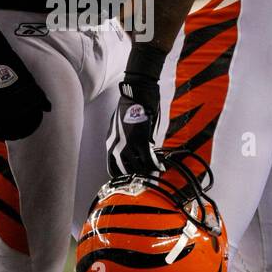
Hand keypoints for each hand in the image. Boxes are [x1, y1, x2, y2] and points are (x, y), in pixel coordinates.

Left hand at [106, 43, 166, 177]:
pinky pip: (149, 159)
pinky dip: (156, 164)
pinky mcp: (140, 141)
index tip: (132, 178)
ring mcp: (127, 145)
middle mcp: (116, 146)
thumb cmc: (130, 106)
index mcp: (110, 142)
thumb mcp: (120, 126)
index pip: (112, 168)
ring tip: (155, 172)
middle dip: (137, 176)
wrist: (136, 93)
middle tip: (147, 178)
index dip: (123, 175)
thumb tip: (135, 150)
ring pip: (138, 167)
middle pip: (125, 171)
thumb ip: (124, 140)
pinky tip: (161, 166)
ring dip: (147, 171)